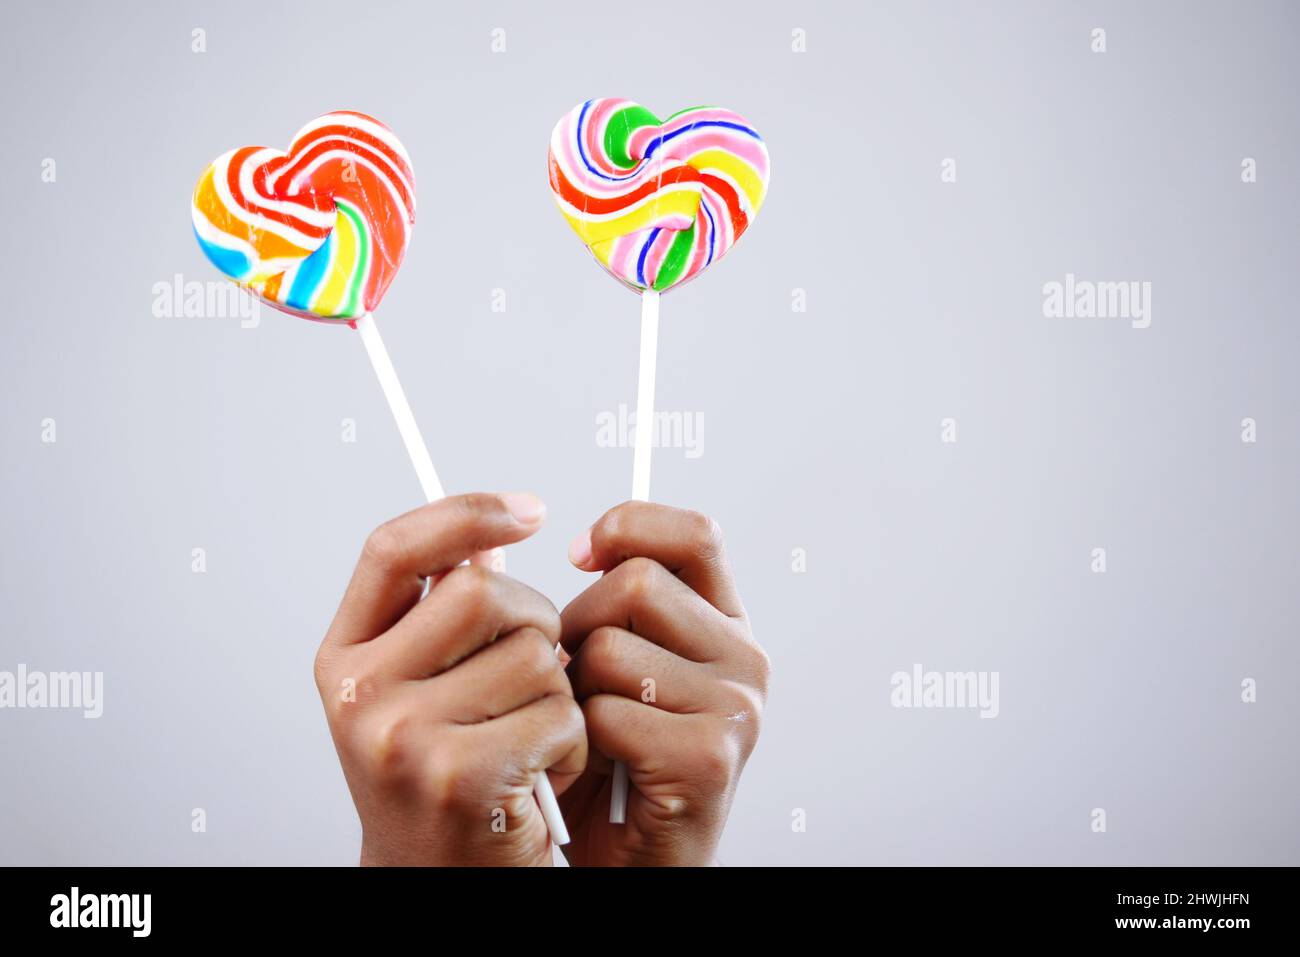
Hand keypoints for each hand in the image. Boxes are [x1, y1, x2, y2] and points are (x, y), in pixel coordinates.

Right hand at [314, 493, 585, 866]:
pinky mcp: (461, 777)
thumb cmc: (442, 780)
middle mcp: (357, 692)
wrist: (437, 882)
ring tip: (533, 737)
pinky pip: (559, 715)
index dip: (462, 513)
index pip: (391, 550)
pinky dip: (573, 744)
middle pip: (481, 592)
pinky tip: (545, 774)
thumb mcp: (418, 691)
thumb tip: (491, 542)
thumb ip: (440, 617)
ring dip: (560, 694)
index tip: (528, 510)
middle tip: (539, 671)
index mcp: (343, 658)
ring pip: (533, 655)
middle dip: (535, 622)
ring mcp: (402, 736)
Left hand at [557, 502, 769, 865]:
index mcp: (725, 624)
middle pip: (635, 583)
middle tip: (579, 684)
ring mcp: (736, 707)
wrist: (627, 861)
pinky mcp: (709, 757)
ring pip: (610, 648)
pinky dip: (580, 743)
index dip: (628, 526)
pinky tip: (597, 769)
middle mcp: (745, 658)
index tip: (580, 555)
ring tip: (588, 731)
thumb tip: (568, 544)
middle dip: (579, 627)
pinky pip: (607, 713)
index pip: (694, 534)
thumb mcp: (615, 662)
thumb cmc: (610, 760)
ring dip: (574, 692)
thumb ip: (609, 599)